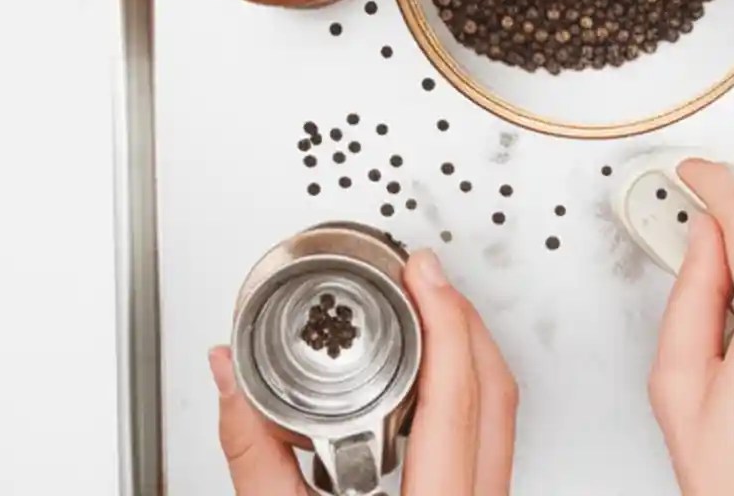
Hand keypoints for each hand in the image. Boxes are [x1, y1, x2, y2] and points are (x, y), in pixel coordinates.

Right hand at [209, 249, 518, 495]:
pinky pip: (492, 439)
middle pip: (498, 395)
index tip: (422, 275)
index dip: (446, 322)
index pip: (459, 401)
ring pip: (504, 416)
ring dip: (468, 353)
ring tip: (428, 312)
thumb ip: (253, 456)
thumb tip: (229, 382)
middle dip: (463, 319)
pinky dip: (465, 392)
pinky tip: (429, 377)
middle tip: (425, 277)